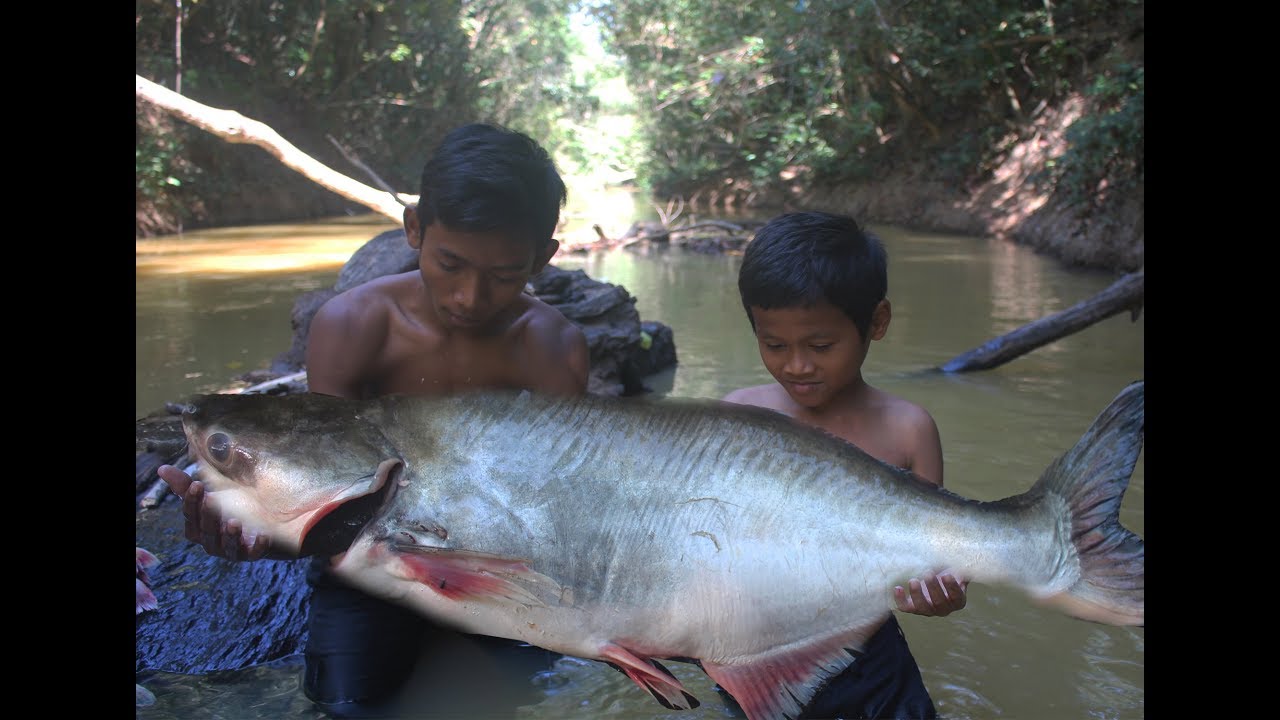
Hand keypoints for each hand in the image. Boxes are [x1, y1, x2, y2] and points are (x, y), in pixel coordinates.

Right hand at [157, 464, 276, 561]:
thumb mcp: (217, 489)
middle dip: (208, 515)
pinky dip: (257, 547)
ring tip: (233, 522)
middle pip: (206, 531)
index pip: (191, 516)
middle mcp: (214, 541)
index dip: (191, 502)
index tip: (197, 484)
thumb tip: (161, 469)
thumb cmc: (239, 503)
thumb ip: (189, 483)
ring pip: (226, 546)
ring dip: (229, 535)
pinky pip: (254, 554)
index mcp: (201, 526)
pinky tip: (263, 537)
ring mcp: (234, 549)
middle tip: (211, 499)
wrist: (274, 518)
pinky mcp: (255, 553)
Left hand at [894, 572, 967, 616]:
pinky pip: (905, 607)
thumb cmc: (944, 572)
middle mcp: (943, 609)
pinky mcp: (912, 608)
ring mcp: (927, 610)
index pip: (956, 597)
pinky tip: (898, 588)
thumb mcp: (954, 569)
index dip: (952, 587)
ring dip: (917, 595)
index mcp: (957, 600)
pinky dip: (900, 600)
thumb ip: (959, 567)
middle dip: (933, 588)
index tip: (946, 575)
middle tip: (928, 573)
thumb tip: (960, 558)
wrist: (931, 575)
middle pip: (939, 603)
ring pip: (922, 607)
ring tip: (913, 580)